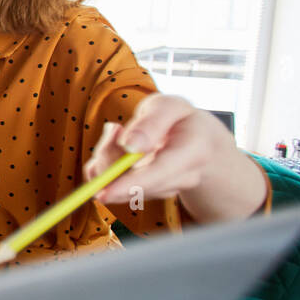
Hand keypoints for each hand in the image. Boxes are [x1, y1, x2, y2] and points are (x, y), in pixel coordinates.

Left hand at [86, 94, 238, 203]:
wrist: (196, 137)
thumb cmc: (178, 118)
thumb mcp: (168, 106)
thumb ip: (151, 122)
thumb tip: (129, 145)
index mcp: (194, 152)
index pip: (160, 173)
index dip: (131, 184)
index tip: (103, 193)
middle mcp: (184, 178)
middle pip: (136, 185)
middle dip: (110, 162)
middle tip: (113, 128)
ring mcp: (166, 189)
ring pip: (123, 187)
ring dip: (108, 161)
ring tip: (120, 132)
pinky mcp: (149, 193)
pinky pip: (115, 188)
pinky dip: (106, 168)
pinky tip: (117, 150)